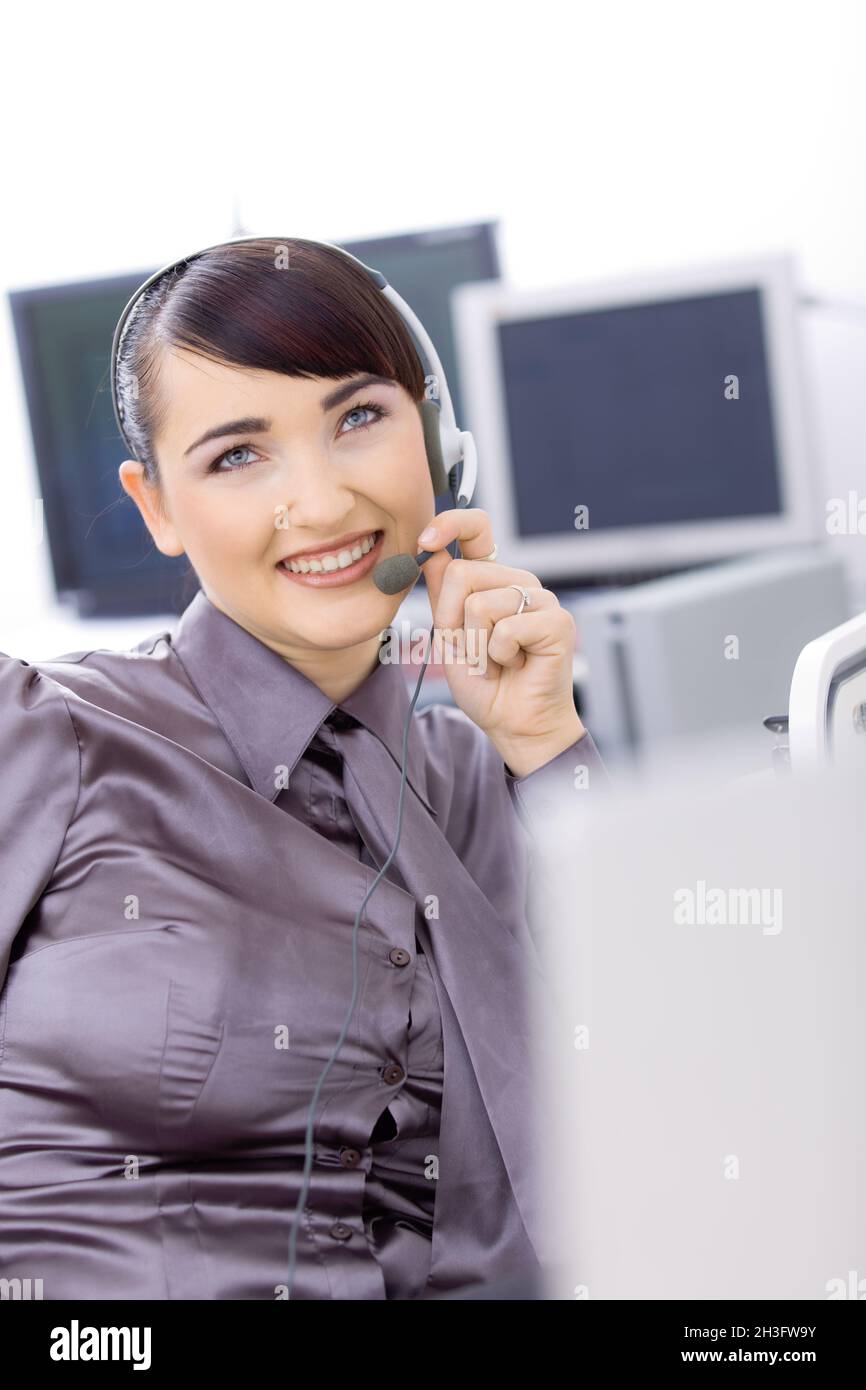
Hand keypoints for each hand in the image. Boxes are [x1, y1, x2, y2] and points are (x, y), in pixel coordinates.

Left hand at [416, 507, 585, 777]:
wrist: (512, 723)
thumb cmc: (485, 683)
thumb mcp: (449, 635)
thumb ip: (442, 594)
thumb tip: (431, 551)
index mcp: (493, 579)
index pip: (477, 529)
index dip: (449, 524)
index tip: (425, 541)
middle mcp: (518, 583)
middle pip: (463, 573)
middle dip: (451, 619)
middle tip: (470, 649)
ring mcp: (541, 600)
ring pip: (480, 603)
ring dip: (475, 643)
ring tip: (494, 660)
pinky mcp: (557, 622)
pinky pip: (506, 628)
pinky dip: (498, 655)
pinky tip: (514, 665)